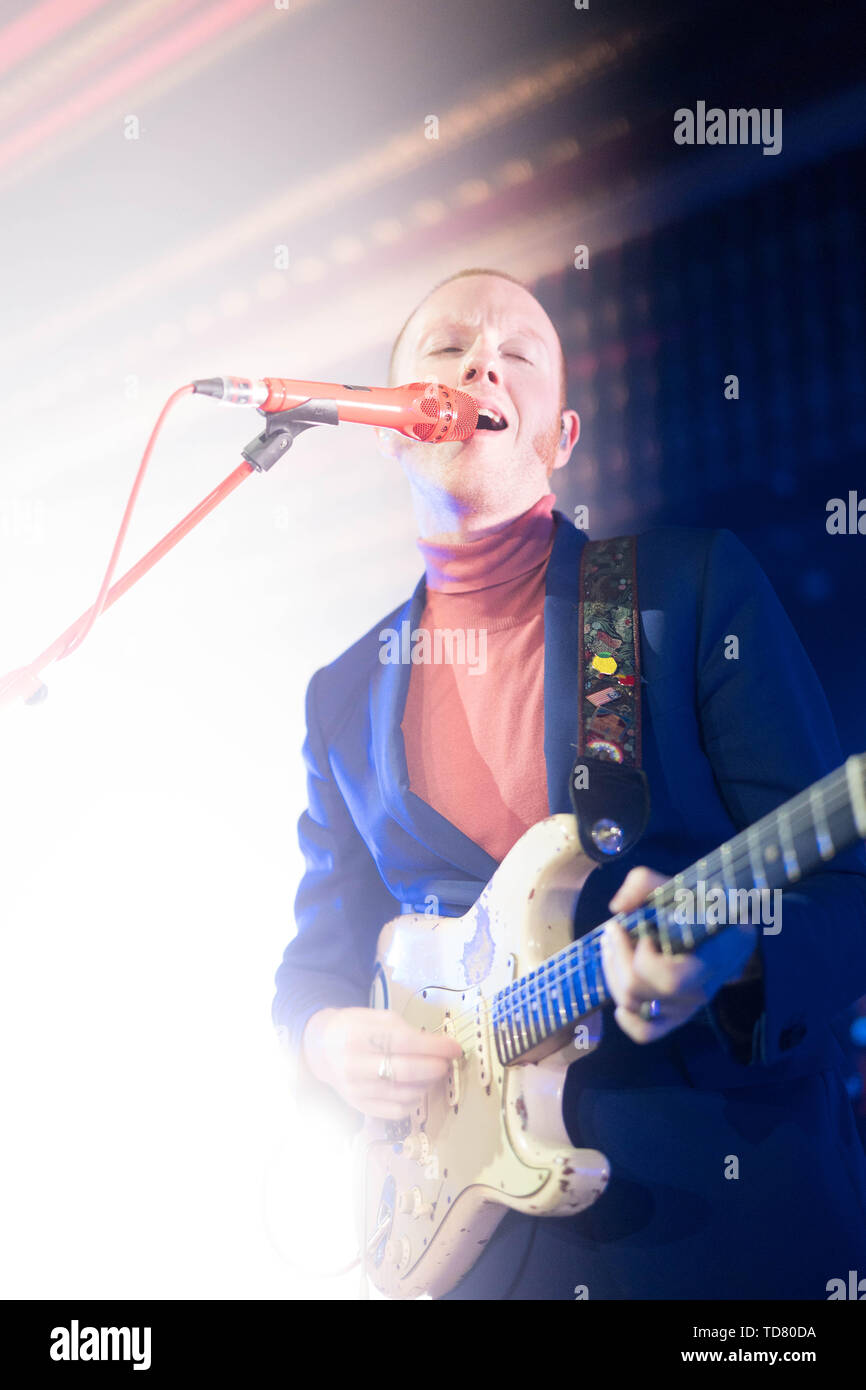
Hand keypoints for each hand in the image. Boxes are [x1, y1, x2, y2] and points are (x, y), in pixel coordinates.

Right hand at [301, 1006, 462, 1119]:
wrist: (322, 1050)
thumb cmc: (354, 1029)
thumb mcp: (374, 1017)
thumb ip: (403, 1028)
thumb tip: (435, 1045)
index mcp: (358, 1036)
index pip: (403, 1043)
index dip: (434, 1047)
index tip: (454, 1047)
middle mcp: (354, 1066)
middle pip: (405, 1071)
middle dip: (434, 1068)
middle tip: (446, 1062)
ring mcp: (356, 1090)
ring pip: (403, 1094)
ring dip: (427, 1085)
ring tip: (432, 1073)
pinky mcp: (360, 1107)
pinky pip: (396, 1111)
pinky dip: (414, 1101)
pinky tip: (417, 1088)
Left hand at [600, 867, 758, 1043]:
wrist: (724, 928)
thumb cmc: (700, 903)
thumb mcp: (677, 884)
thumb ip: (643, 882)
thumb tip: (617, 908)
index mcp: (713, 955)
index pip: (669, 978)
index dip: (643, 958)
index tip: (643, 931)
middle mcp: (704, 987)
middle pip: (640, 990)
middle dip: (617, 958)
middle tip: (613, 931)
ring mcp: (692, 1006)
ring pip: (635, 1006)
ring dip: (613, 974)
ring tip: (613, 946)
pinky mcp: (680, 1016)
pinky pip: (647, 1033)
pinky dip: (627, 1019)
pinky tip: (620, 1000)